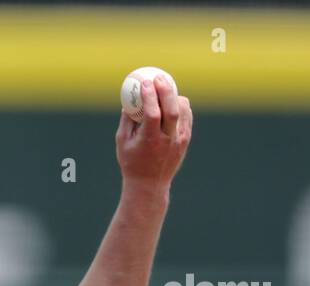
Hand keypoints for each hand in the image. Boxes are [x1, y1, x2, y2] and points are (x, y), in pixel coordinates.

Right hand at [116, 74, 191, 192]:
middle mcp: (167, 140)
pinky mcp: (186, 140)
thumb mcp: (122, 142)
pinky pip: (186, 116)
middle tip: (159, 77)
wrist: (149, 185)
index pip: (152, 113)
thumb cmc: (131, 162)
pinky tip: (172, 101)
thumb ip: (127, 120)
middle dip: (166, 90)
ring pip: (182, 111)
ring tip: (165, 90)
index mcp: (149, 141)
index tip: (144, 82)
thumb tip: (129, 99)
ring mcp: (179, 140)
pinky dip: (180, 106)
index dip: (149, 95)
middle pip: (172, 109)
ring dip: (174, 97)